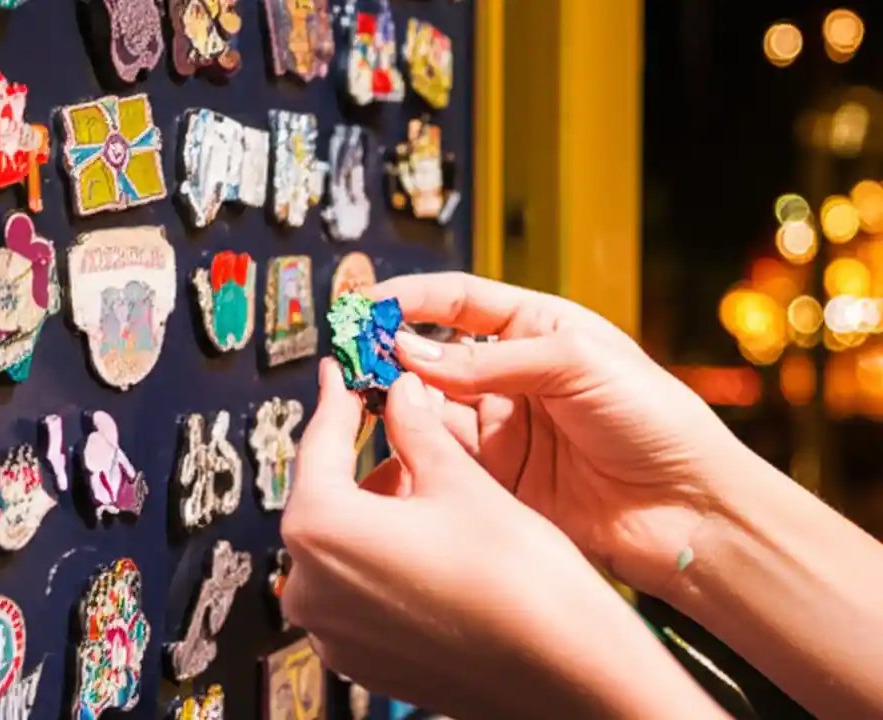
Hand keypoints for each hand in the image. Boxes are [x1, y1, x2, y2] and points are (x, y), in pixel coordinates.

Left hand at [280, 360, 722, 717]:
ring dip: (371, 510)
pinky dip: (378, 558)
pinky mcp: (360, 660)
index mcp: (321, 530)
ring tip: (421, 483)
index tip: (341, 374)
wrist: (569, 676)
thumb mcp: (461, 482)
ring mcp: (331, 632)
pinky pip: (353, 591)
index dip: (337, 400)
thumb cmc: (521, 582)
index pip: (318, 444)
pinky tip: (423, 540)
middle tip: (392, 422)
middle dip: (358, 459)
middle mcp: (309, 588)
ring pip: (339, 547)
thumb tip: (400, 392)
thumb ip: (415, 429)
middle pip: (322, 499)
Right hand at [367, 273, 749, 595]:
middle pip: (432, 355)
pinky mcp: (495, 478)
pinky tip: (400, 443)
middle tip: (354, 360)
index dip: (409, 299)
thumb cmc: (653, 419)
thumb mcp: (574, 363)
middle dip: (392, 354)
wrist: (687, 509)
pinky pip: (441, 458)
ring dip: (399, 402)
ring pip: (428, 407)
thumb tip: (409, 349)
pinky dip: (415, 449)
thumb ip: (487, 359)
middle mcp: (511, 376)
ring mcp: (501, 428)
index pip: (458, 301)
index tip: (366, 307)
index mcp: (537, 329)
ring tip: (373, 401)